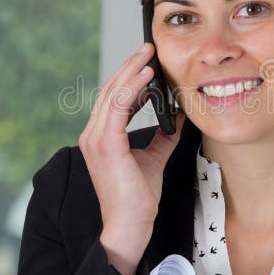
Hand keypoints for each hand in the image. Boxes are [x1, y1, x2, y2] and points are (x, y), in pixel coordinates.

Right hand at [77, 42, 185, 274]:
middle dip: (130, 68)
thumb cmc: (138, 198)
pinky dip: (133, 88)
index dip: (130, 79)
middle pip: (111, 90)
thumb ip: (164, 136)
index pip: (113, 99)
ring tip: (148, 55)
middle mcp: (94, 134)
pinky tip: (147, 77)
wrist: (130, 225)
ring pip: (113, 94)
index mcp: (102, 137)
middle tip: (148, 49)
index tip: (147, 65)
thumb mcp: (154, 158)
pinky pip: (118, 106)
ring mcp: (96, 138)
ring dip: (132, 72)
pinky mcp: (106, 144)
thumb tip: (179, 117)